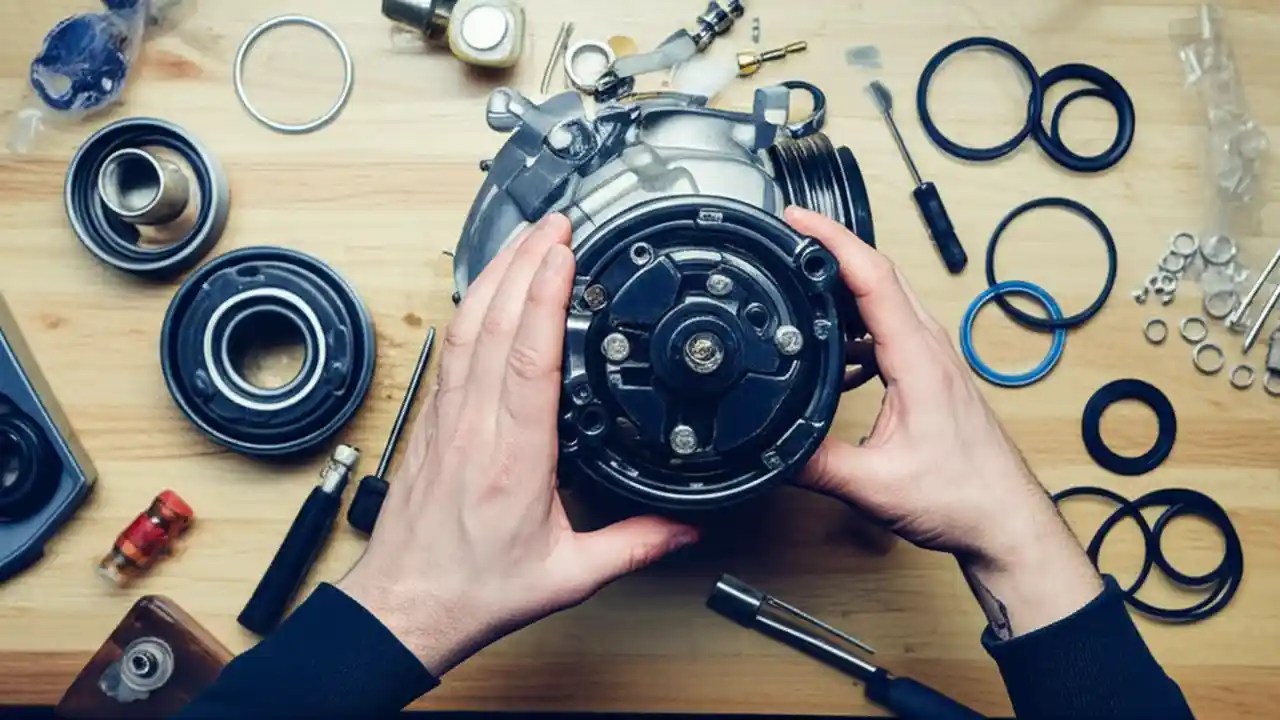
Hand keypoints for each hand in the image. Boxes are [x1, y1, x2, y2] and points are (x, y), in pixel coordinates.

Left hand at [338, 215, 698, 674]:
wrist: (404, 606)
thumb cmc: (472, 589)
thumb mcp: (568, 575)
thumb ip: (634, 545)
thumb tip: (687, 526)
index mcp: (512, 460)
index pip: (529, 359)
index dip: (545, 297)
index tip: (565, 252)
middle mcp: (474, 428)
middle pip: (493, 324)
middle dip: (524, 262)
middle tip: (554, 223)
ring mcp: (446, 419)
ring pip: (467, 328)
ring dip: (495, 275)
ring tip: (524, 238)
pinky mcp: (431, 421)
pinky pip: (453, 349)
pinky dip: (473, 307)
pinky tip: (487, 290)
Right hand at [785, 207, 1100, 637]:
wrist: (1004, 518)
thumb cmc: (962, 496)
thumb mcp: (872, 484)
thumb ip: (813, 464)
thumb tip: (767, 450)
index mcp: (918, 358)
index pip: (872, 277)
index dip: (831, 240)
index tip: (795, 220)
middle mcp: (929, 347)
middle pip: (877, 275)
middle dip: (829, 248)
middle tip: (784, 237)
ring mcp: (933, 357)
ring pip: (884, 300)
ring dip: (842, 287)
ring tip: (798, 285)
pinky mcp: (930, 373)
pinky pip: (890, 328)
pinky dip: (855, 324)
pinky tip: (833, 350)